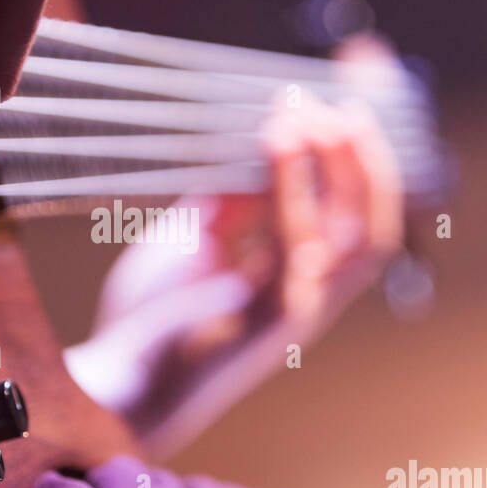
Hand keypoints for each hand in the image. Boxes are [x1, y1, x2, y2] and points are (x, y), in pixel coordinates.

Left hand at [67, 35, 405, 452]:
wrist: (113, 383)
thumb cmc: (149, 320)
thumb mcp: (190, 242)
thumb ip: (227, 202)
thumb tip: (250, 149)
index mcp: (296, 280)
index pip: (354, 218)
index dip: (356, 164)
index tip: (332, 107)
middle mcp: (311, 296)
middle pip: (374, 224)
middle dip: (365, 160)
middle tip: (339, 104)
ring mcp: (299, 310)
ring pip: (354, 232)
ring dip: (340, 165)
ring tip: (312, 114)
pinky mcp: (273, 318)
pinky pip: (297, 240)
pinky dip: (292, 185)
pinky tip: (274, 142)